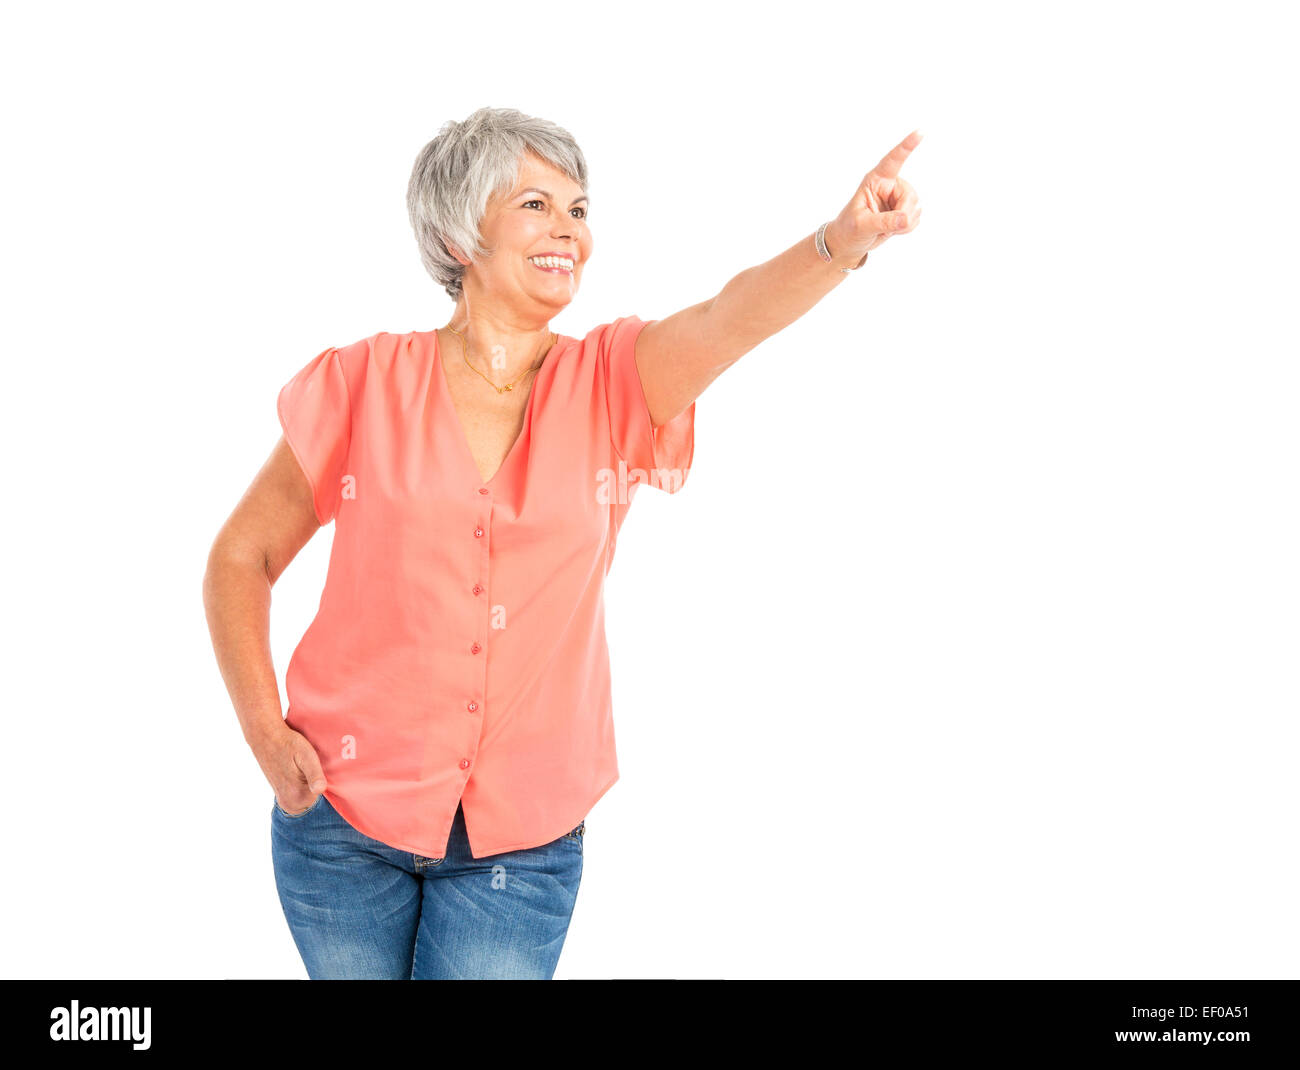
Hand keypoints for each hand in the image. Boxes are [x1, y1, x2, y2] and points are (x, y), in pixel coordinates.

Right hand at [251, 723, 326, 813]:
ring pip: (309, 798)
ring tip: (305, 767)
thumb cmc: (289, 744)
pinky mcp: (282, 796)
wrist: (266, 737)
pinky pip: (301, 796)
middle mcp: (289, 805)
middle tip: (312, 766)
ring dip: (311, 784)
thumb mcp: (306, 756)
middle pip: (317, 800)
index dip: (326, 781)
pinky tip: (300, 771)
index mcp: (297, 797)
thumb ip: (314, 775)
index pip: (326, 797)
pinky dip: (304, 785)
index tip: (320, 768)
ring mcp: (284, 802)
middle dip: (318, 784)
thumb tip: (320, 790)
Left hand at [826, 129, 923, 262]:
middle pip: (910, 195)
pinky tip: (893, 230)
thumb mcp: (861, 225)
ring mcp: (898, 196)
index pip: (893, 160)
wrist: (849, 242)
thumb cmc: (849, 229)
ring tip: (886, 228)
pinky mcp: (904, 209)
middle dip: (903, 214)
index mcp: (875, 180)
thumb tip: (906, 218)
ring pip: (916, 207)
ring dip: (905, 223)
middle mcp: (890, 185)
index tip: (920, 132)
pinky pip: (916, 217)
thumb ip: (883, 222)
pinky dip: (907, 228)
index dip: (907, 146)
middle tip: (888, 227)